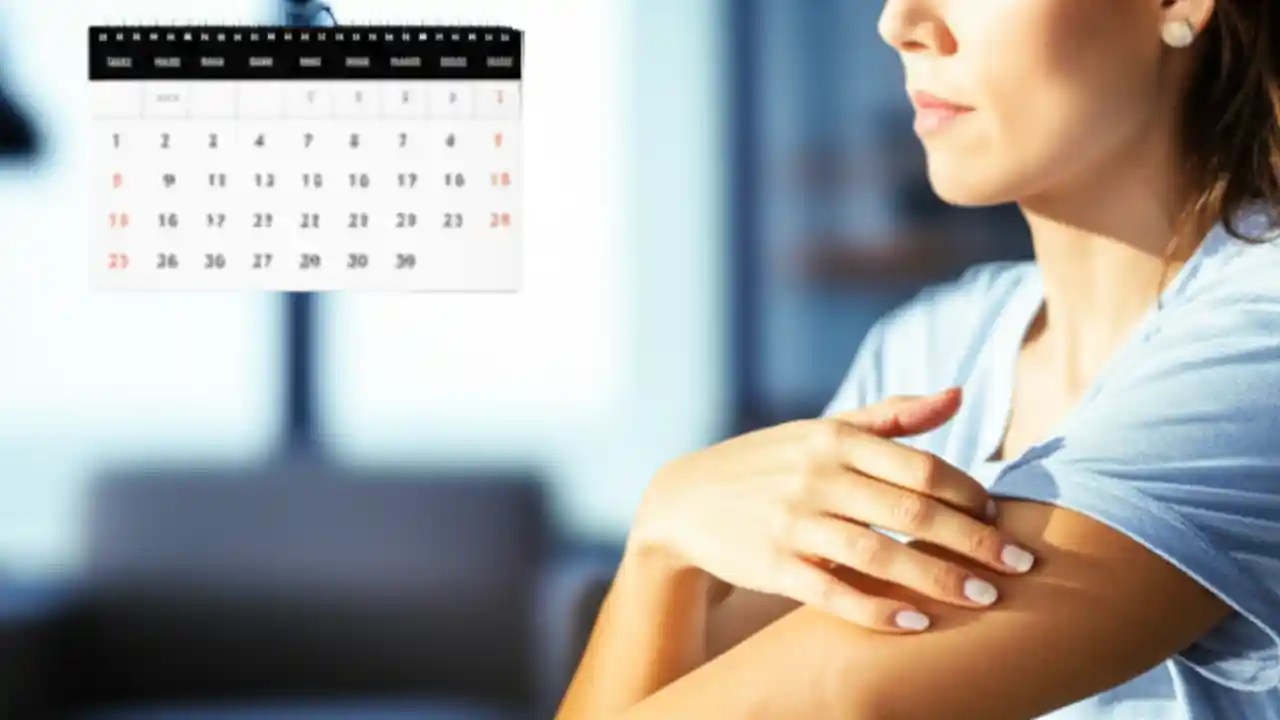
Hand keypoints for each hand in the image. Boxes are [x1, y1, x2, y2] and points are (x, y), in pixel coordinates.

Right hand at [628, 387, 1035, 632]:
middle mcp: (817, 475)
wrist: (684, 501)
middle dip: (975, 539)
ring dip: (939, 578)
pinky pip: (833, 591)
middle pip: (913, 510)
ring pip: (880, 553)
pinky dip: (876, 610)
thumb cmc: (769, 463)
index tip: (1005, 517)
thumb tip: (959, 394)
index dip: (970, 493)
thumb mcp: (822, 428)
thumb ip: (892, 416)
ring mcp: (793, 521)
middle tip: (1023, 564)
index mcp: (835, 437)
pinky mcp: (773, 564)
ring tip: (987, 598)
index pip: (921, 465)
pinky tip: (916, 624)